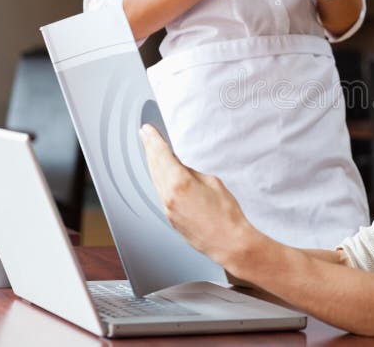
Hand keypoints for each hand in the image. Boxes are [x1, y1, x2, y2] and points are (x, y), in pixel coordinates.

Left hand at [139, 124, 252, 267]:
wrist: (228, 242)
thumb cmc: (226, 215)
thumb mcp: (212, 182)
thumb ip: (193, 172)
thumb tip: (182, 167)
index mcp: (179, 184)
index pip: (162, 156)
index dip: (154, 141)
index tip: (147, 131)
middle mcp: (168, 196)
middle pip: (154, 167)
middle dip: (149, 149)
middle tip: (145, 135)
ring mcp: (167, 208)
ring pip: (155, 180)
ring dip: (152, 163)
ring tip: (150, 151)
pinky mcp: (171, 217)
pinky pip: (160, 192)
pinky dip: (158, 179)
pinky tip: (161, 174)